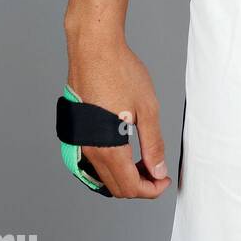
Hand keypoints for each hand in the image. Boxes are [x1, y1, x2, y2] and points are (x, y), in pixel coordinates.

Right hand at [66, 35, 171, 197]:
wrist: (94, 50)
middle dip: (139, 185)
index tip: (164, 180)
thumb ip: (153, 144)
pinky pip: (92, 165)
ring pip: (102, 178)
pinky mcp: (76, 134)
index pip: (129, 187)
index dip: (150, 190)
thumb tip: (158, 170)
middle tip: (158, 171)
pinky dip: (110, 167)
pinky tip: (125, 153)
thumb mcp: (147, 109)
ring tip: (145, 161)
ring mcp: (79, 144)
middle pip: (115, 187)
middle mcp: (89, 151)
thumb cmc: (120, 72)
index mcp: (108, 148)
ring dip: (124, 176)